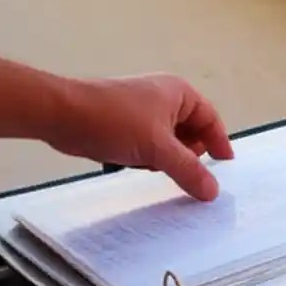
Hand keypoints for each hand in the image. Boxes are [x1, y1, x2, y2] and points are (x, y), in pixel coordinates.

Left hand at [46, 74, 234, 200]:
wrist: (61, 114)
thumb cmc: (115, 121)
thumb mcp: (157, 149)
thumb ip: (188, 171)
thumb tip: (213, 192)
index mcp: (180, 93)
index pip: (210, 119)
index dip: (219, 143)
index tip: (224, 167)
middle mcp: (164, 97)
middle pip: (190, 131)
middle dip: (188, 154)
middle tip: (185, 176)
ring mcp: (142, 108)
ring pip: (166, 140)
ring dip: (164, 157)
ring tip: (153, 169)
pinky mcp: (123, 121)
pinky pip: (146, 142)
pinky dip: (146, 156)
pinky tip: (134, 166)